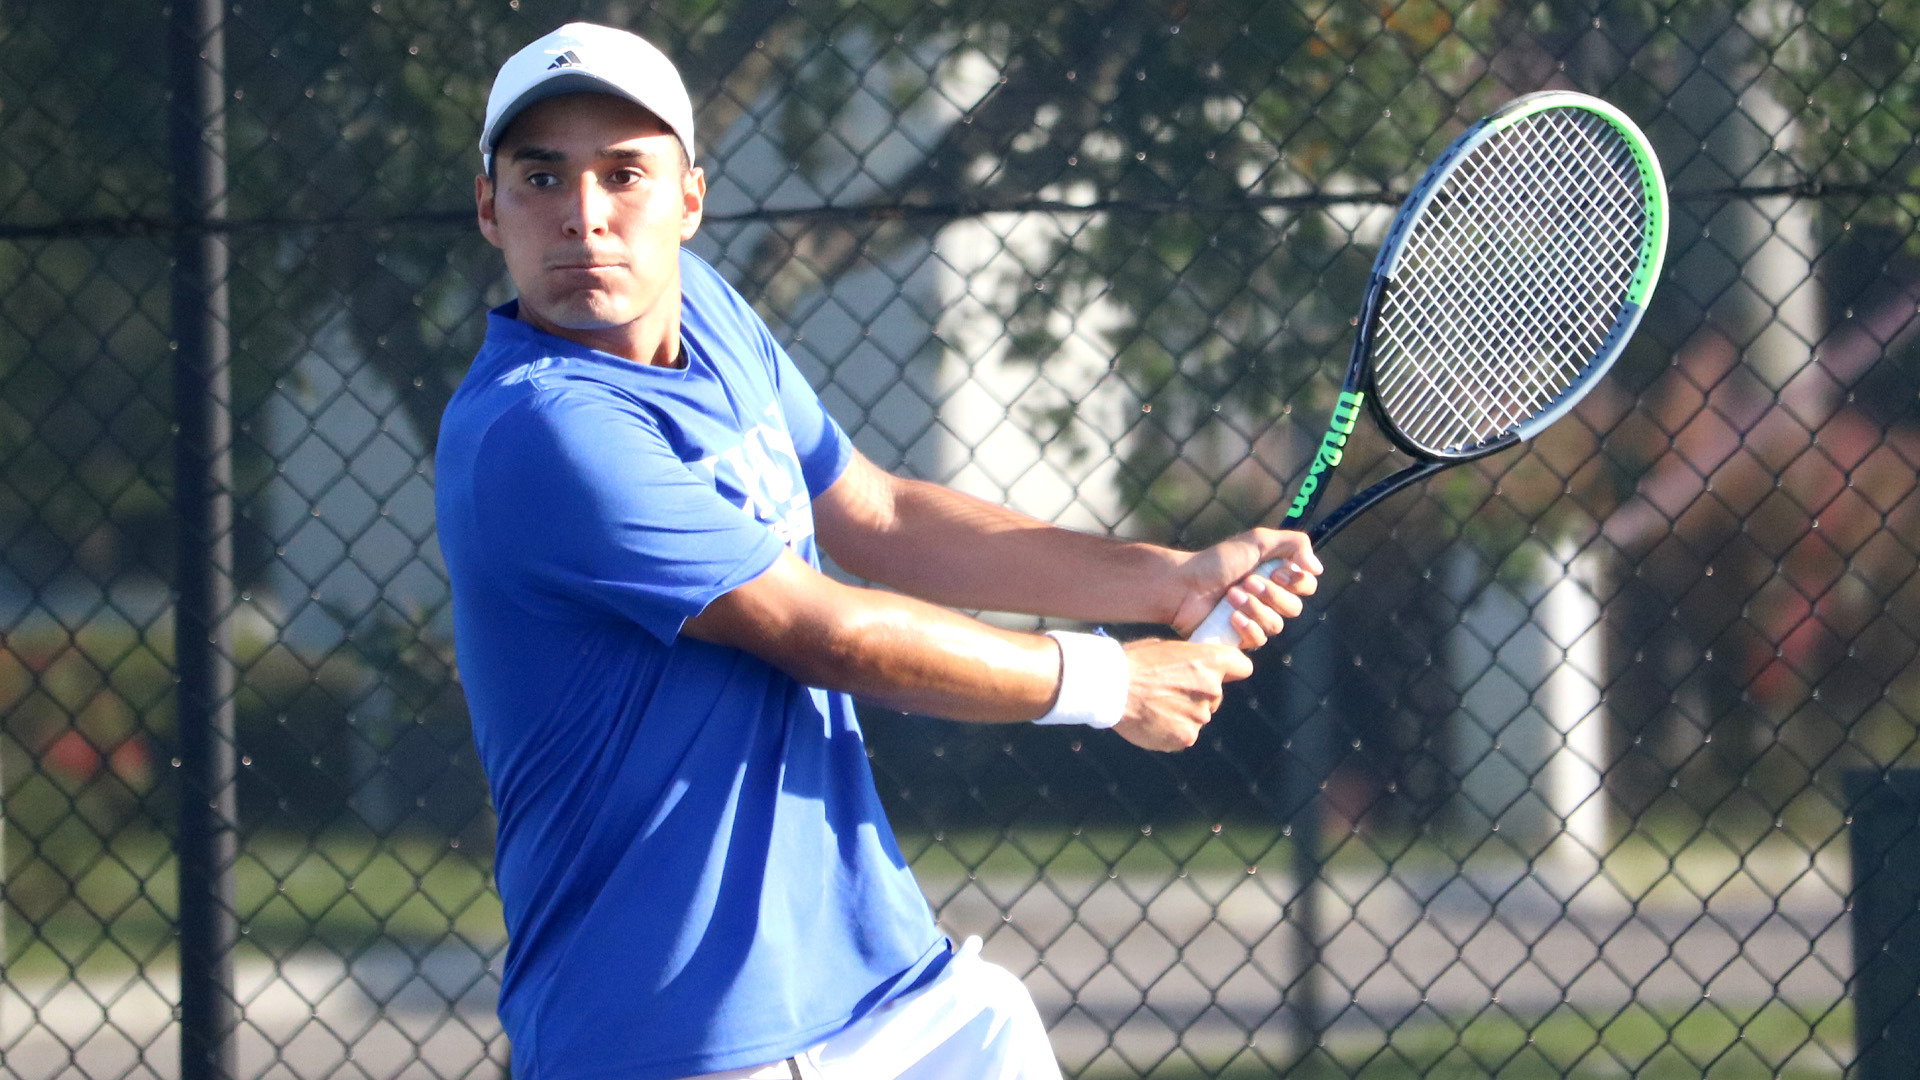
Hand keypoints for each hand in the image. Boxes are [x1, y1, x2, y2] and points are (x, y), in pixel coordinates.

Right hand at [1110, 639, 1253, 751]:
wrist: (1110, 688)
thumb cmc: (1133, 662)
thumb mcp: (1167, 647)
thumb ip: (1191, 659)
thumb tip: (1198, 665)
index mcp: (1210, 661)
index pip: (1242, 667)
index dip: (1231, 670)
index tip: (1221, 672)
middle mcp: (1212, 688)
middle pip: (1216, 695)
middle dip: (1198, 694)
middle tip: (1169, 690)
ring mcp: (1200, 716)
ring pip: (1198, 715)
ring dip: (1183, 713)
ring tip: (1155, 705)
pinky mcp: (1186, 737)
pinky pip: (1185, 734)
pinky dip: (1172, 730)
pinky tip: (1152, 720)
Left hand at [1168, 528, 1322, 647]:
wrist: (1183, 583)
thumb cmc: (1216, 561)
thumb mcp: (1257, 541)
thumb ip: (1294, 544)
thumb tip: (1317, 568)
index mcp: (1276, 577)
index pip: (1307, 585)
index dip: (1297, 580)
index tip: (1277, 570)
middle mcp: (1269, 600)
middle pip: (1295, 608)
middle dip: (1272, 594)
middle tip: (1247, 581)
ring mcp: (1255, 621)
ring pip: (1277, 625)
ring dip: (1255, 607)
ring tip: (1231, 594)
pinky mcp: (1239, 639)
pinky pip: (1259, 640)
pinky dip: (1248, 626)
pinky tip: (1231, 617)